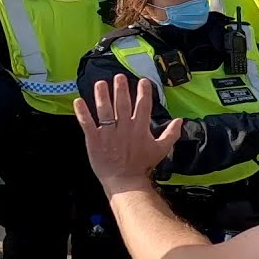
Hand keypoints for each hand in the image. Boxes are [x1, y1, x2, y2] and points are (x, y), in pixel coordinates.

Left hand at [75, 75, 182, 193]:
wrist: (125, 182)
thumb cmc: (142, 166)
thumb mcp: (161, 150)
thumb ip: (171, 134)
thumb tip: (180, 121)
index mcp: (140, 129)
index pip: (143, 106)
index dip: (143, 92)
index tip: (143, 81)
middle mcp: (124, 128)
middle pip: (122, 104)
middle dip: (120, 89)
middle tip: (119, 76)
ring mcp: (108, 134)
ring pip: (104, 111)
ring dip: (102, 96)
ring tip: (100, 83)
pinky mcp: (95, 140)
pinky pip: (87, 124)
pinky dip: (82, 113)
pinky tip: (78, 101)